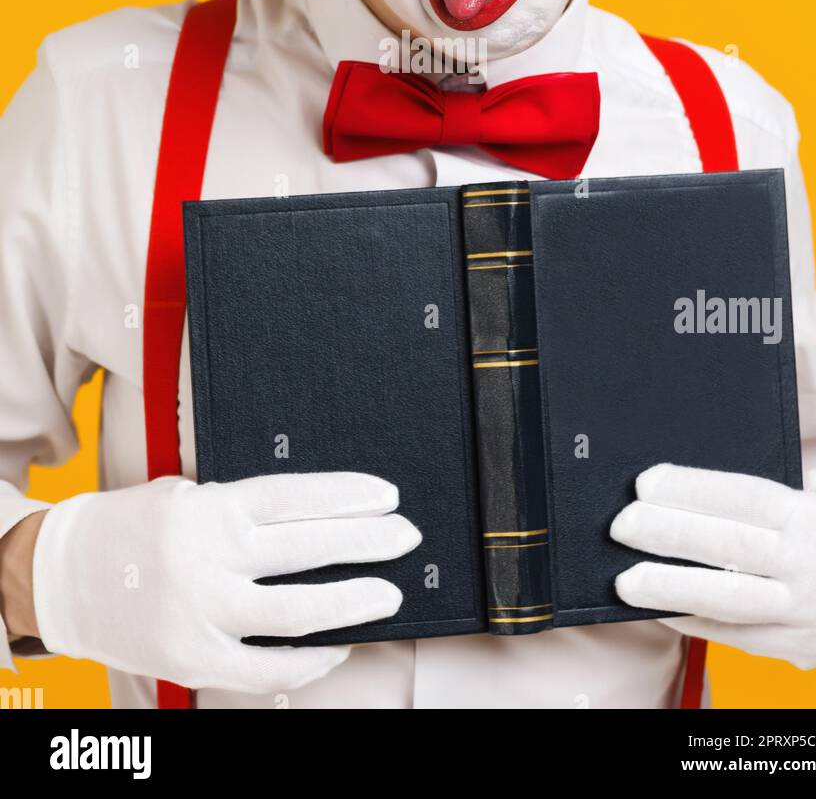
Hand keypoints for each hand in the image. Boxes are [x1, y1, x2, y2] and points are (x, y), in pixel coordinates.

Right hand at [31, 471, 419, 692]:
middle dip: (366, 542)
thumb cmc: (132, 528)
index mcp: (209, 509)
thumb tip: (316, 521)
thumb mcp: (185, 496)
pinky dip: (308, 661)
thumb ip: (240, 509)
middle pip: (307, 549)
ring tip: (388, 593)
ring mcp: (201, 613)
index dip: (348, 495)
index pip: (295, 497)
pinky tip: (338, 645)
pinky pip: (265, 669)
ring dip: (351, 602)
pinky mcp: (192, 659)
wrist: (61, 574)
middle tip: (405, 537)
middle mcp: (208, 559)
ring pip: (296, 613)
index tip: (388, 495)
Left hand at [610, 463, 815, 669]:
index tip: (646, 483)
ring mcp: (800, 612)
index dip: (692, 489)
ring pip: (728, 601)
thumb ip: (786, 484)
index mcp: (810, 518)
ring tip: (626, 582)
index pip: (743, 498)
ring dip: (670, 590)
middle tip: (621, 525)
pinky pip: (737, 637)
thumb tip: (715, 484)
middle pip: (727, 548)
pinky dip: (696, 623)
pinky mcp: (796, 648)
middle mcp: (804, 566)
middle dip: (668, 535)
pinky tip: (660, 610)